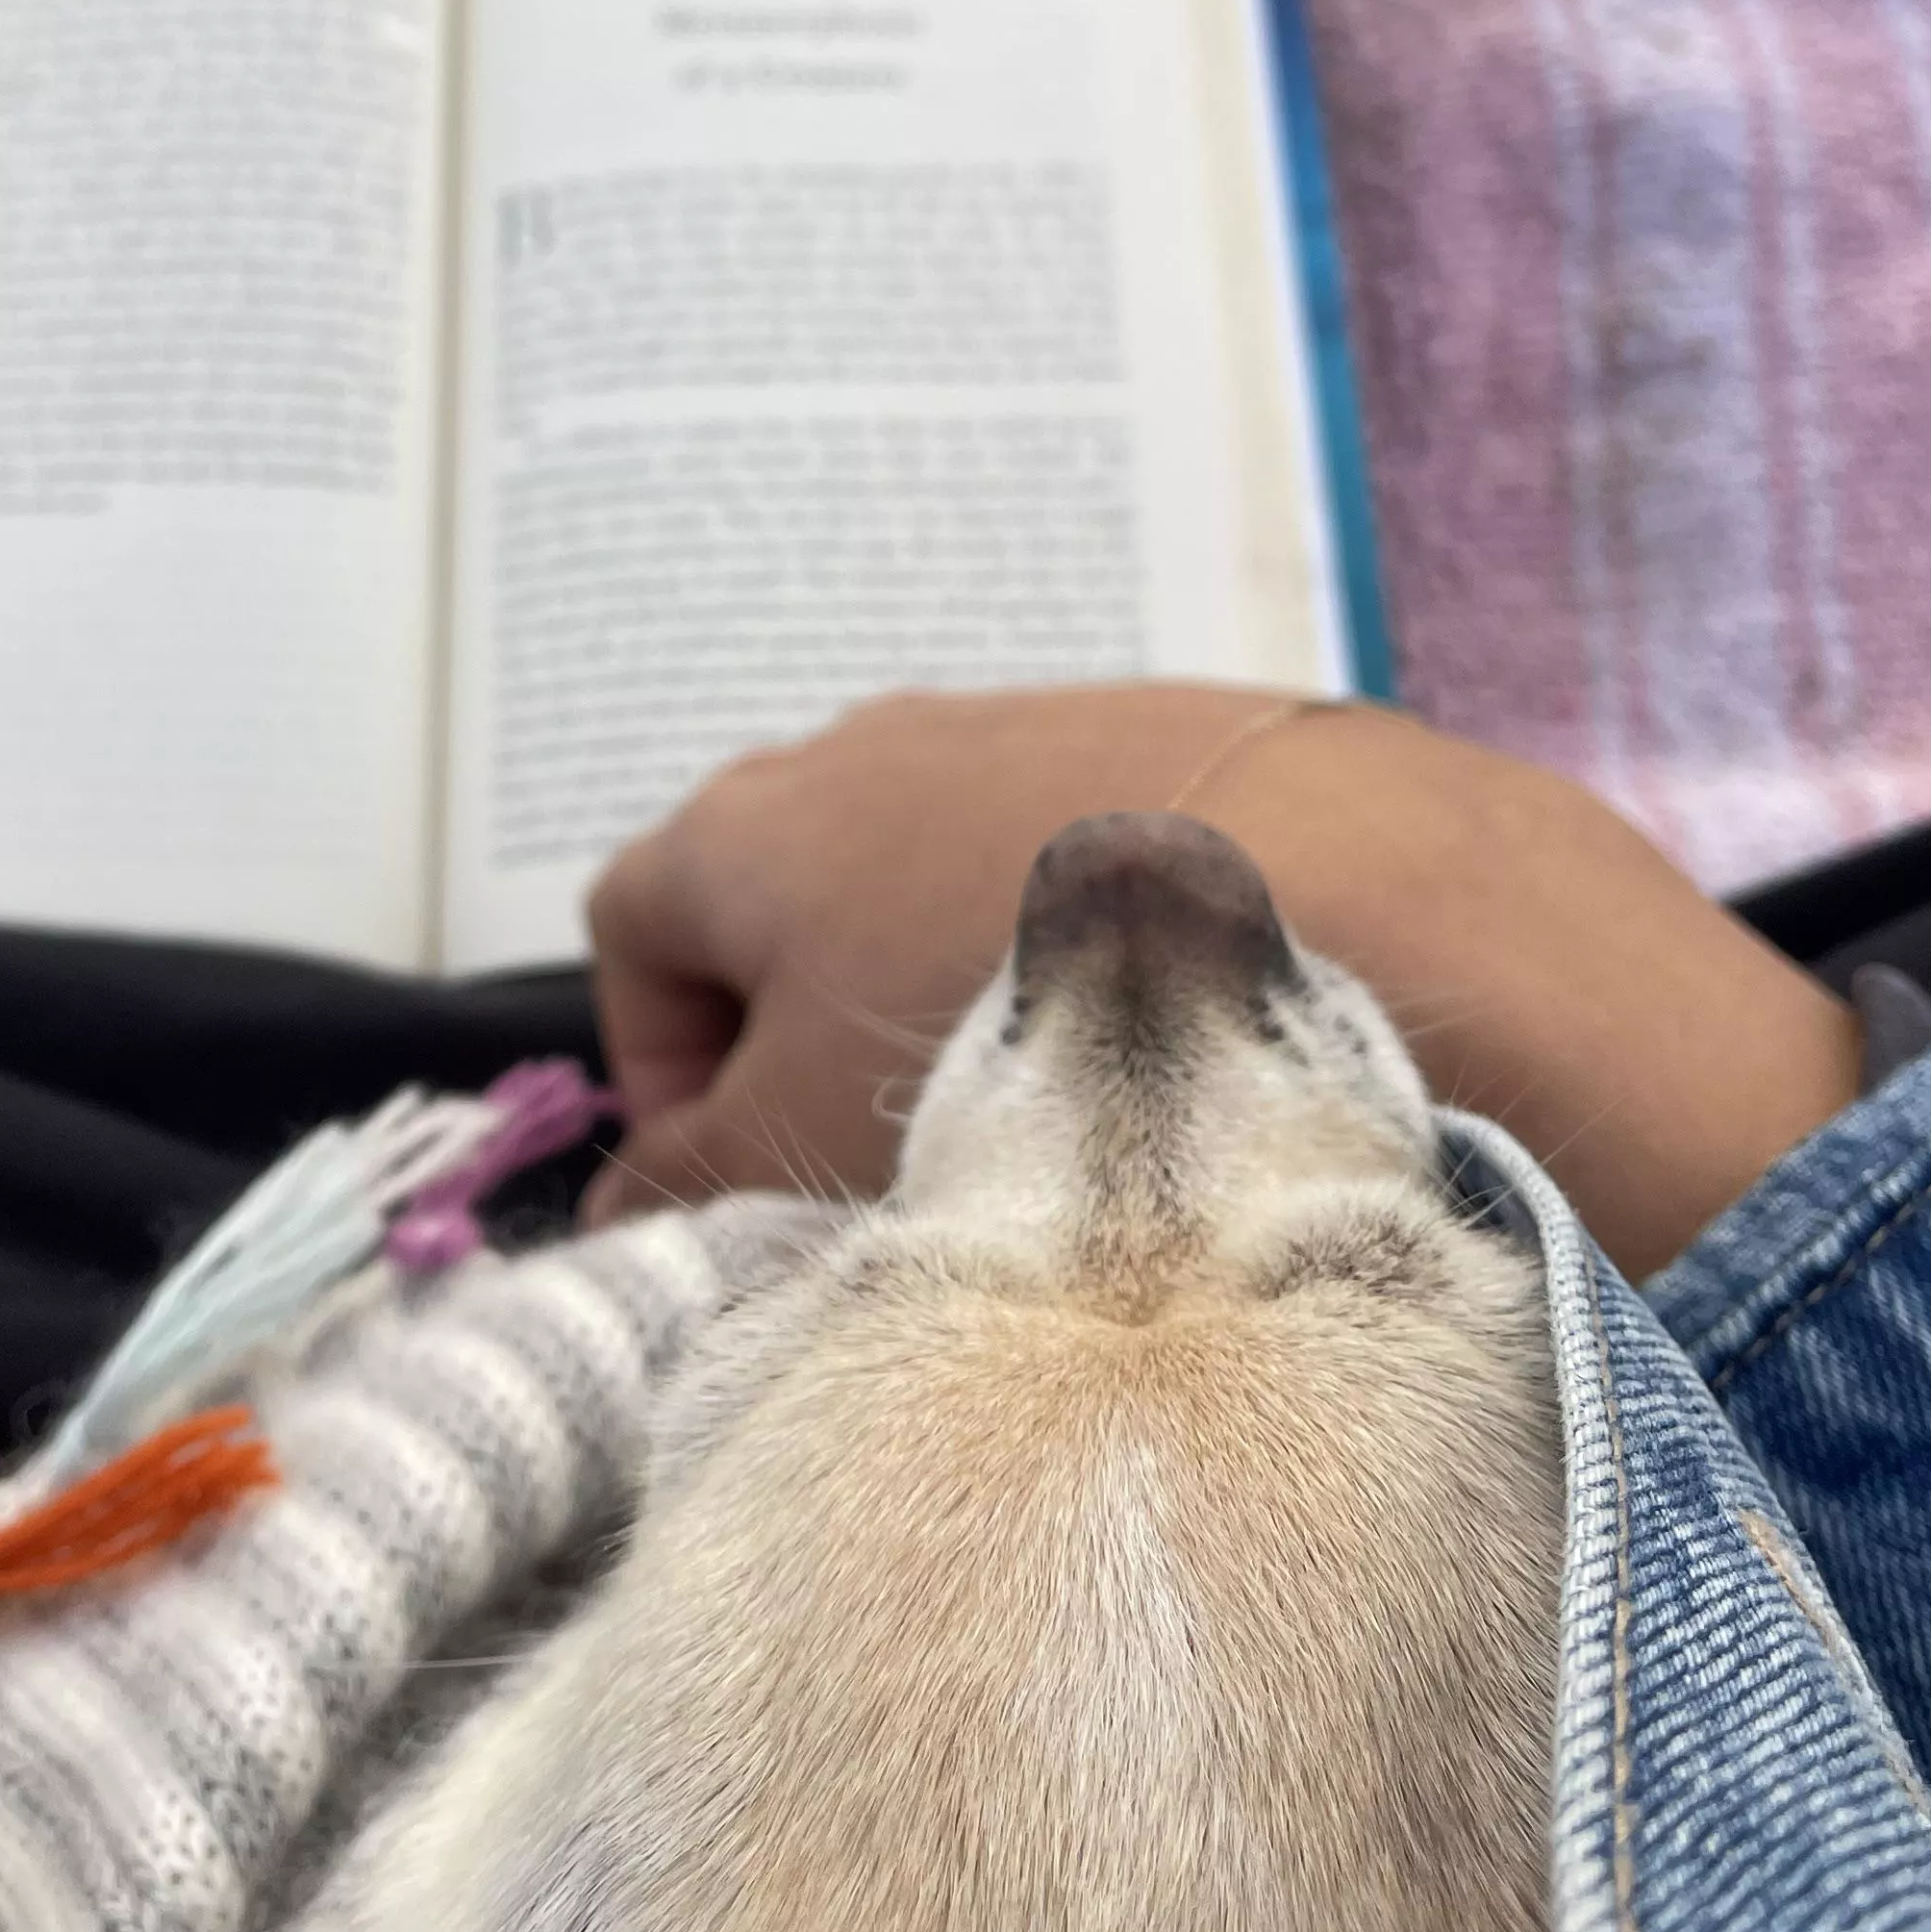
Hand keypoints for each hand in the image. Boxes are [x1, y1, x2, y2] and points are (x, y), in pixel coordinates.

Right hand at [580, 685, 1865, 1278]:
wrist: (1312, 870)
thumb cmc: (1000, 1015)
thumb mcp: (801, 1140)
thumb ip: (684, 1181)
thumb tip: (618, 1206)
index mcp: (743, 825)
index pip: (629, 932)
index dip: (659, 1065)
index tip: (741, 1175)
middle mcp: (857, 747)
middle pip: (777, 902)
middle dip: (809, 1035)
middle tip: (885, 1161)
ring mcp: (1007, 725)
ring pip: (922, 879)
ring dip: (942, 990)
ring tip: (1036, 1109)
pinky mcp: (1146, 737)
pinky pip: (1057, 854)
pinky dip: (1066, 942)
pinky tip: (1149, 1034)